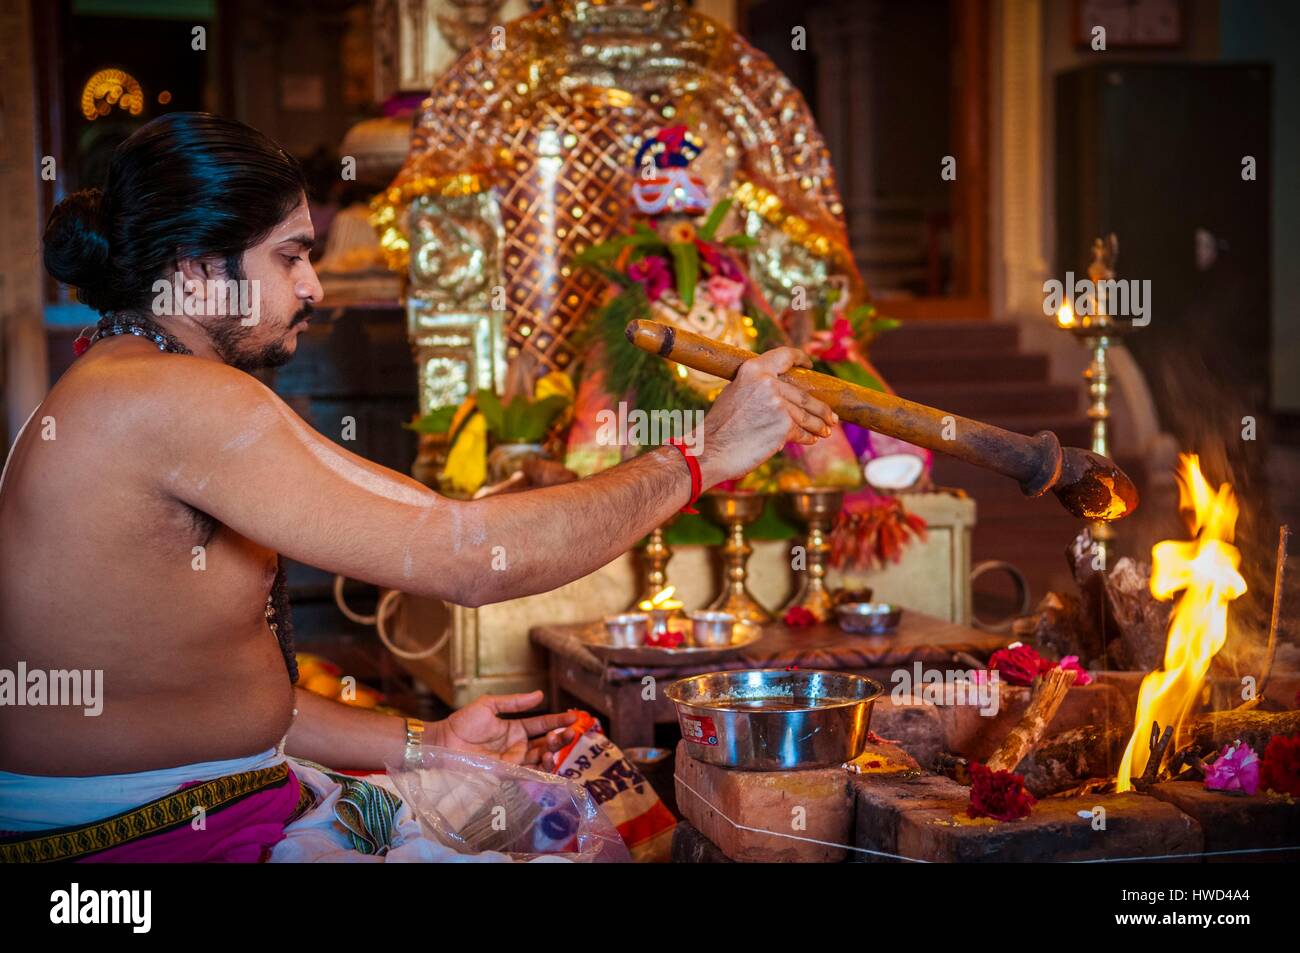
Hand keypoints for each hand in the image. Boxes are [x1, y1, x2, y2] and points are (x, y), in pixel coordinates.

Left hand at [431, 690, 578, 769]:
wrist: (443, 742)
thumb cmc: (462, 722)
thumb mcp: (489, 705)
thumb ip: (514, 702)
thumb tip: (540, 695)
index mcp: (516, 729)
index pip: (542, 724)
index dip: (558, 720)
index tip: (574, 717)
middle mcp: (518, 746)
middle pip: (546, 743)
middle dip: (560, 738)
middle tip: (570, 732)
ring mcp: (513, 761)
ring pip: (540, 759)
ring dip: (552, 752)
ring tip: (555, 743)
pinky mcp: (506, 773)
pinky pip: (527, 772)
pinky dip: (540, 768)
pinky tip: (548, 759)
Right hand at [697, 346, 837, 485]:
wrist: (710, 450)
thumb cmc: (720, 427)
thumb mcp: (736, 393)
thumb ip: (758, 387)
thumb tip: (784, 392)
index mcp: (753, 369)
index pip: (784, 356)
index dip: (800, 359)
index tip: (810, 365)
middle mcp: (767, 382)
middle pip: (803, 394)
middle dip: (820, 408)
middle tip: (831, 416)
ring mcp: (777, 404)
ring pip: (806, 415)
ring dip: (818, 425)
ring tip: (826, 431)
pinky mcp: (784, 426)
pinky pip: (801, 431)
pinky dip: (807, 437)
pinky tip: (811, 440)